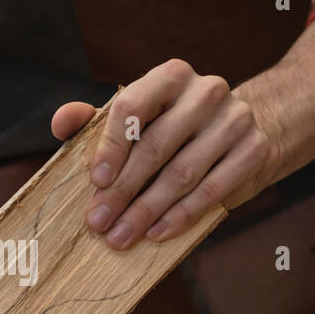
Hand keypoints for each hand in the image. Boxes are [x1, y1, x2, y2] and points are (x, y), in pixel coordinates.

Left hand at [51, 59, 280, 248]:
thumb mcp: (139, 116)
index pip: (133, 105)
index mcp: (171, 76)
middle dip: (123, 190)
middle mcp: (206, 91)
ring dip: (146, 211)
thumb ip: (97, 120)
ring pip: (183, 174)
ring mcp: (234, 120)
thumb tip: (60, 122)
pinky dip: (180, 216)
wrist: (246, 129)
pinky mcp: (254, 150)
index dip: (111, 144)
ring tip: (120, 236)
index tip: (96, 180)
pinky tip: (156, 233)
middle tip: (98, 222)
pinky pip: (211, 190)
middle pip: (156, 146)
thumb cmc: (175, 125)